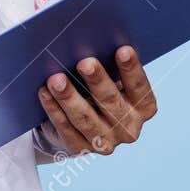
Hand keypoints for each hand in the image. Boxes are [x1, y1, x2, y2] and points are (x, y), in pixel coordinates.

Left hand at [36, 46, 157, 156]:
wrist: (86, 125)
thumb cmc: (103, 90)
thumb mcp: (114, 79)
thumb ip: (111, 67)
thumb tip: (96, 41)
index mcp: (144, 108)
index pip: (139, 87)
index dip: (131, 69)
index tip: (123, 49)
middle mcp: (128, 129)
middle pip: (111, 102)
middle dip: (97, 81)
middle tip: (85, 62)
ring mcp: (105, 143)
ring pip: (85, 118)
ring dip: (69, 97)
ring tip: (56, 79)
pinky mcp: (80, 149)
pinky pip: (65, 128)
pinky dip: (54, 110)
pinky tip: (45, 93)